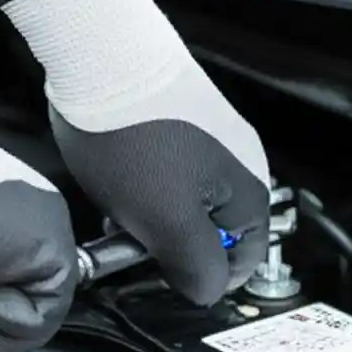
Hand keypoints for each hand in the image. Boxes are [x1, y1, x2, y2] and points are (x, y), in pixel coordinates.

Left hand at [0, 0, 270, 305]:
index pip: (243, 262)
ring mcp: (206, 140)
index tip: (165, 274)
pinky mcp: (174, 123)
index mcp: (250, 192)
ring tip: (118, 206)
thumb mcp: (167, 224)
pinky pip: (162, 175)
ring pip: (182, 204)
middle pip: (211, 232)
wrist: (101, 58)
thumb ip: (196, 268)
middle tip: (135, 237)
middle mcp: (238, 163)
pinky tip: (113, 179)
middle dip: (170, 244)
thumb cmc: (135, 139)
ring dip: (149, 216)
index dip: (203, 277)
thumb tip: (206, 293)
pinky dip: (138, 186)